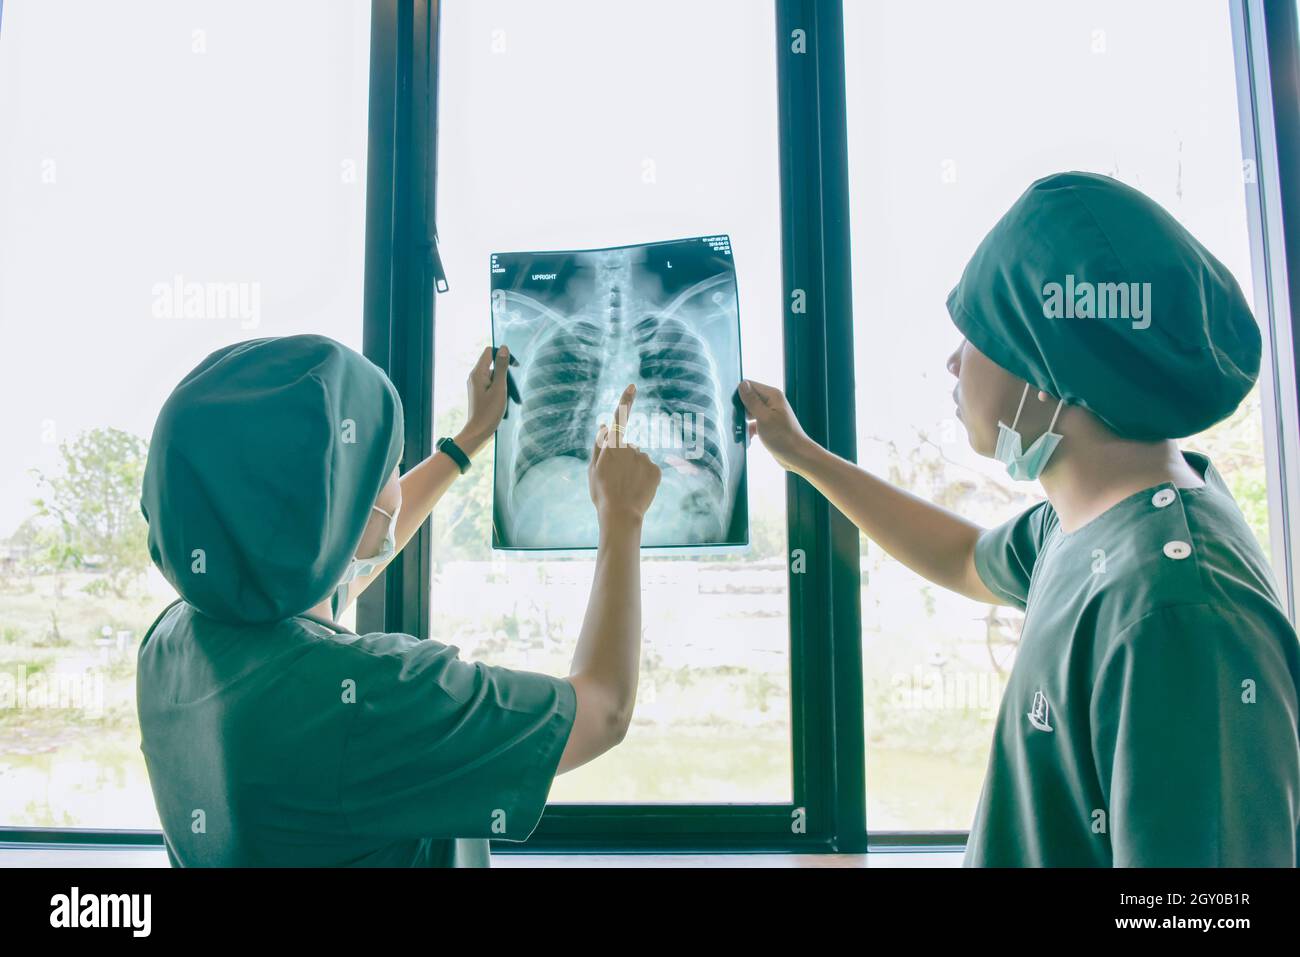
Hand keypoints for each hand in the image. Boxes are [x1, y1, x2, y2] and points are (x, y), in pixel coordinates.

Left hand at [460, 345, 514, 456]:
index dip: (503, 355)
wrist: (478, 433)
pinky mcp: (479, 393)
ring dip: (504, 384)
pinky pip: (492, 385)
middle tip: (512, 387)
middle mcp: (475, 377)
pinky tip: (503, 402)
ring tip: (507, 399)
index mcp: (477, 373)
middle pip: (493, 364)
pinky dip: (500, 391)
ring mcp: (476, 385)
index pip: (490, 352)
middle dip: (505, 373)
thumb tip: (504, 348)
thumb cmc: (489, 412)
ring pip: (494, 376)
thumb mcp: (499, 388)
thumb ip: (501, 367)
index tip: (515, 367)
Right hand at [588, 384, 661, 526]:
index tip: (633, 386)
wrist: (621, 515)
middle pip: (627, 448)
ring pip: (638, 460)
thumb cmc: (602, 492)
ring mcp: (645, 458)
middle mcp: (631, 447)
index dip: (626, 401)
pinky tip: (638, 489)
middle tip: (615, 480)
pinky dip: (645, 478)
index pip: (620, 417)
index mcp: (612, 445)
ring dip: (633, 470)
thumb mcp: (593, 469)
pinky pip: (649, 470)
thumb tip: (604, 425)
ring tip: (626, 487)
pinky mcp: (656, 470)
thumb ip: (598, 445)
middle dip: (623, 459)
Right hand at [738, 379, 816, 471]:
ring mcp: (770, 413)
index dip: (739, 394)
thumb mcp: (764, 417)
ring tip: (739, 432)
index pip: (749, 385)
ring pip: (749, 412)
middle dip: (740, 410)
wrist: (797, 456)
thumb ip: (752, 401)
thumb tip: (741, 384)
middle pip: (748, 399)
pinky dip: (749, 430)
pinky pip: (753, 424)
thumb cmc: (783, 437)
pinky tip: (748, 439)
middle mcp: (772, 402)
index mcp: (772, 395)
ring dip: (743, 422)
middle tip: (735, 422)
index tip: (733, 408)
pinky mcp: (768, 425)